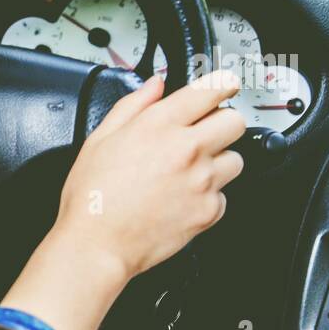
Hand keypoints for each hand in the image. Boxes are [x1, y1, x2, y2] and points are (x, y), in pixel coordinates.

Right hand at [52, 72, 246, 281]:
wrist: (97, 244)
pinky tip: (182, 199)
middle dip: (222, 124)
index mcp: (159, 125)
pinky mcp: (209, 210)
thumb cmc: (92, 197)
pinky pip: (224, 195)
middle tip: (204, 134)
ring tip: (190, 173)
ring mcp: (202, 181)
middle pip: (235, 122)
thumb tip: (155, 86)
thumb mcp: (99, 139)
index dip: (222, 84)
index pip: (211, 90)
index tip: (225, 87)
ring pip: (236, 159)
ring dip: (218, 161)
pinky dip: (209, 196)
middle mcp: (186, 149)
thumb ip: (133, 105)